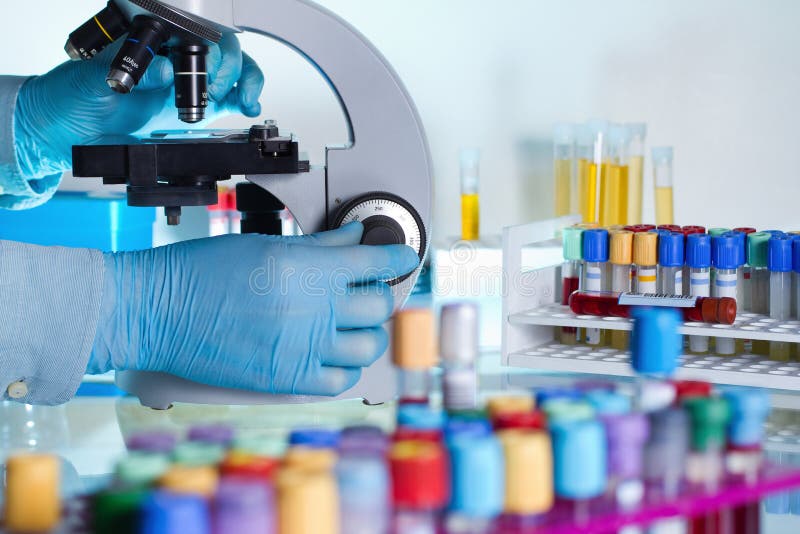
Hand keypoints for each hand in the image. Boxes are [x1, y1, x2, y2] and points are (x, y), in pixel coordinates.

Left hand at [14, 33, 263, 177]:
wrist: (68, 133)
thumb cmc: (71, 97)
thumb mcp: (89, 79)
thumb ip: (127, 73)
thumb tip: (164, 68)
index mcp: (148, 38)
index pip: (190, 26)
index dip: (207, 41)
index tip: (204, 64)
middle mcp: (173, 55)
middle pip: (220, 46)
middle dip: (225, 67)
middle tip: (212, 90)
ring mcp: (188, 81)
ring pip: (232, 68)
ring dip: (244, 80)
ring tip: (241, 98)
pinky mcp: (197, 107)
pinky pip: (230, 96)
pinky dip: (246, 97)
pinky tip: (249, 105)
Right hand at [89, 222, 420, 395]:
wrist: (157, 311)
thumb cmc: (199, 273)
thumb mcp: (266, 244)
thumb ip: (320, 245)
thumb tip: (355, 237)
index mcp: (309, 270)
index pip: (378, 261)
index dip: (398, 256)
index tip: (401, 256)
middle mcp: (313, 310)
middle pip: (380, 304)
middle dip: (380, 291)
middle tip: (368, 286)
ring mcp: (303, 348)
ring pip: (369, 345)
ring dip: (368, 331)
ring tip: (352, 323)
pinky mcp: (287, 378)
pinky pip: (341, 380)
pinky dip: (345, 366)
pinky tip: (333, 353)